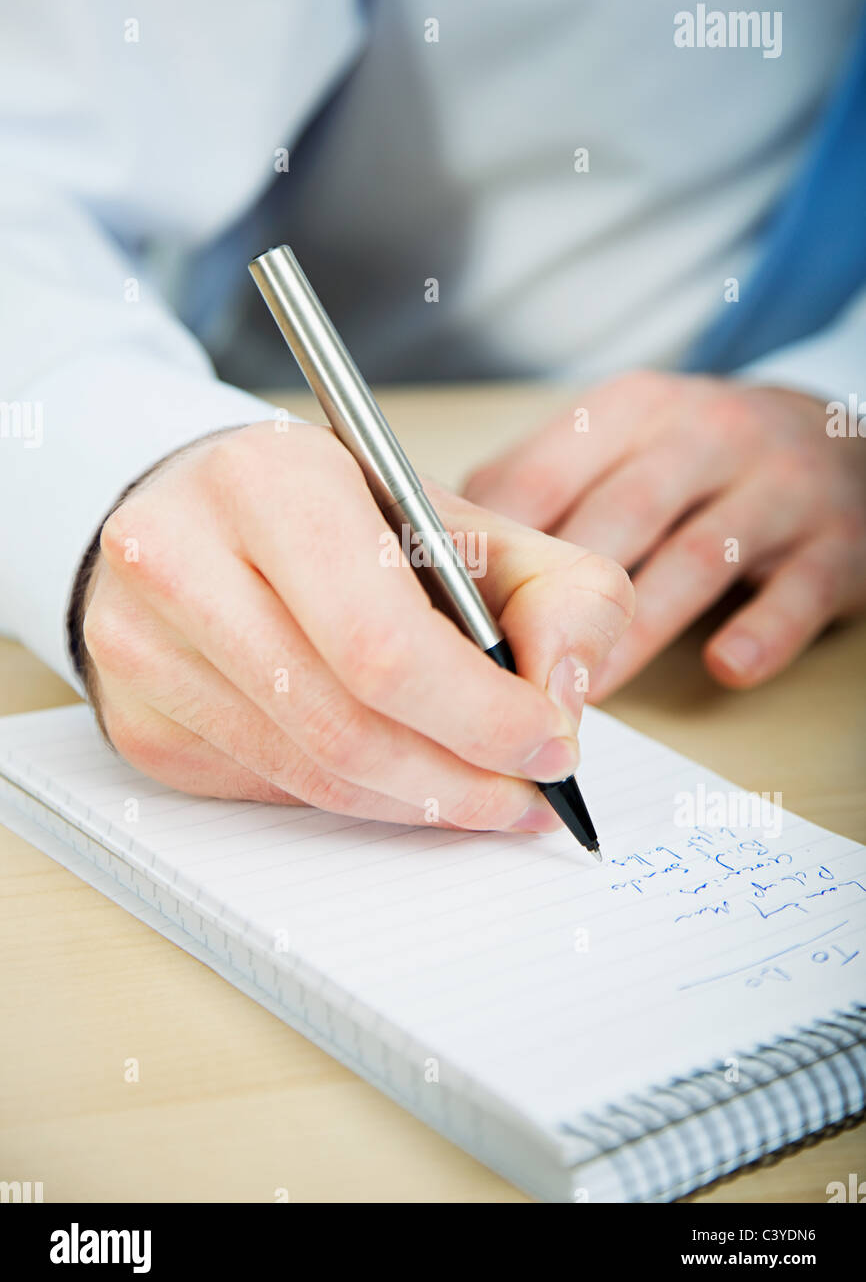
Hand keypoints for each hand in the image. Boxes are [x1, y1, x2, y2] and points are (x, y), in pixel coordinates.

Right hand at [78, 422, 632, 830]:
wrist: (201, 512)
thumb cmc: (340, 516)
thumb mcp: (465, 519)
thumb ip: (557, 589)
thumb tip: (565, 699)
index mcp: (269, 482)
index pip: (382, 641)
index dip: (481, 714)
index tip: (552, 744)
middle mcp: (177, 558)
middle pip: (343, 723)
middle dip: (460, 776)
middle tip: (526, 792)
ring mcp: (141, 648)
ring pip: (308, 773)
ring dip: (416, 800)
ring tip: (485, 793)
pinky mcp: (136, 720)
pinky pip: (270, 790)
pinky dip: (356, 797)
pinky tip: (403, 777)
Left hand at [464, 371, 865, 697]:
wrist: (840, 446)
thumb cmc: (698, 460)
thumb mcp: (621, 442)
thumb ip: (540, 486)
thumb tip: (439, 556)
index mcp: (631, 412)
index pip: (543, 475)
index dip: (492, 551)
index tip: (452, 621)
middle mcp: (703, 436)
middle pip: (617, 519)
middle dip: (558, 605)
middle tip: (509, 681)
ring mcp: (777, 487)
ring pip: (694, 560)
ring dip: (637, 635)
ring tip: (586, 698)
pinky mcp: (838, 542)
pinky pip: (796, 590)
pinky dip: (760, 631)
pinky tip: (724, 666)